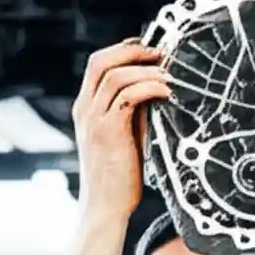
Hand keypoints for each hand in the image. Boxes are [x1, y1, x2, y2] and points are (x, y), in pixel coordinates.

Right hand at [71, 38, 170, 221]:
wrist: (105, 206)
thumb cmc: (119, 174)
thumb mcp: (127, 134)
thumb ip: (135, 110)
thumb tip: (157, 86)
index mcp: (86, 107)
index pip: (98, 64)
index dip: (123, 50)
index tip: (150, 48)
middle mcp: (85, 109)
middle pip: (100, 61)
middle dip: (132, 51)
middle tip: (160, 53)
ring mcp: (93, 120)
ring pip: (115, 76)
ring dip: (147, 70)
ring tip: (169, 75)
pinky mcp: (107, 131)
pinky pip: (127, 97)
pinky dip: (149, 88)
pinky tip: (166, 93)